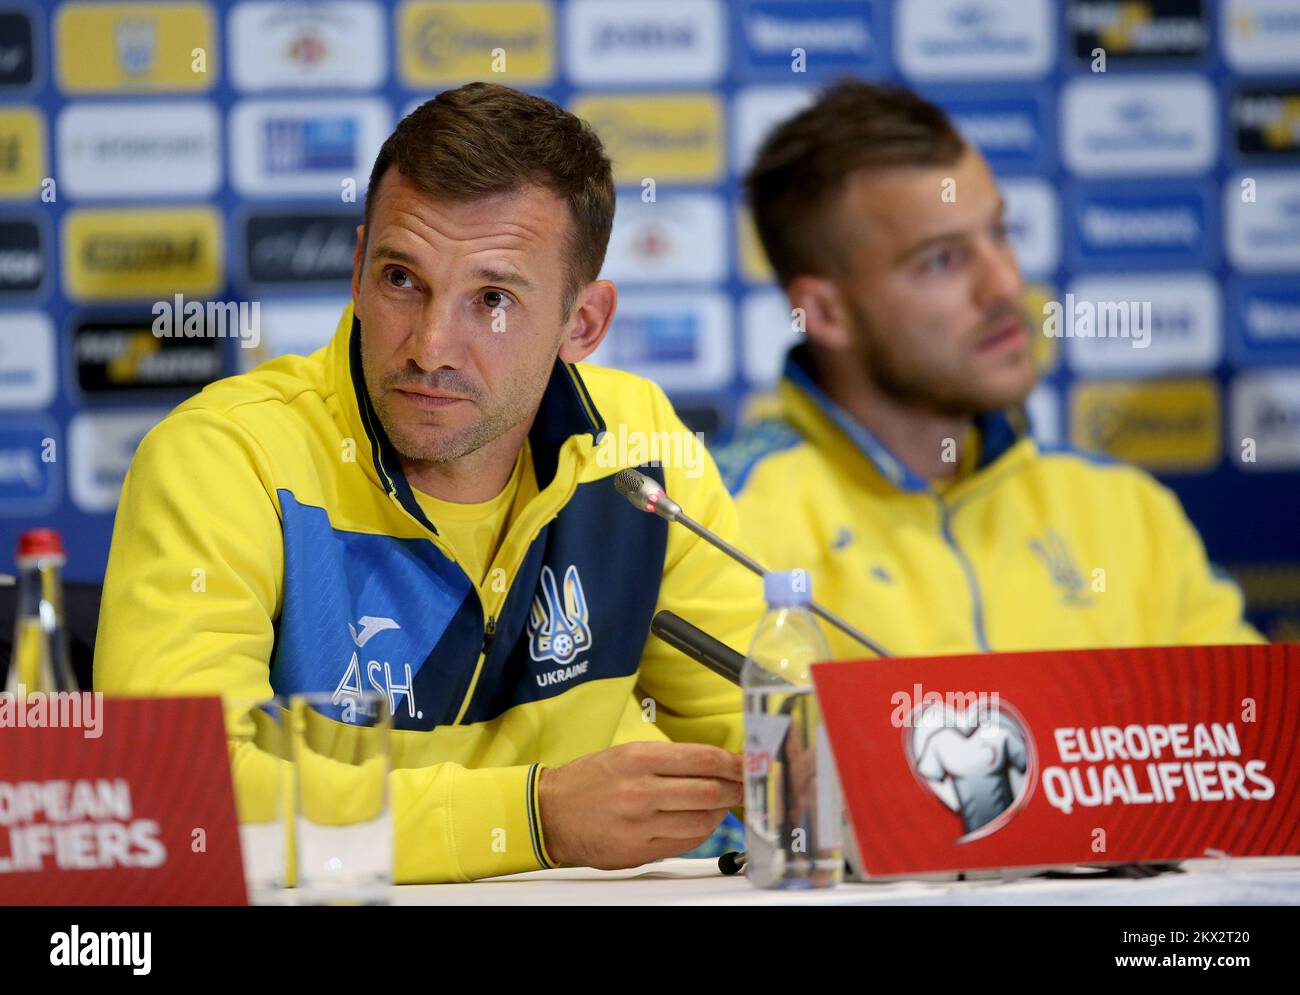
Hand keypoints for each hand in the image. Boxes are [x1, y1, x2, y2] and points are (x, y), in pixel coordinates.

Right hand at [538, 742, 742, 868]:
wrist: (551, 813)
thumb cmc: (589, 781)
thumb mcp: (625, 754)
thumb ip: (669, 760)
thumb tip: (714, 764)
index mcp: (639, 758)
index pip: (703, 758)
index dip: (734, 762)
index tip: (748, 764)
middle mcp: (641, 790)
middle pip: (709, 790)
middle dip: (735, 789)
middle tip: (745, 786)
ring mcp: (641, 823)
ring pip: (702, 819)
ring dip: (720, 812)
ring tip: (721, 804)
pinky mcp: (639, 850)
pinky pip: (686, 842)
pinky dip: (701, 831)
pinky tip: (700, 822)